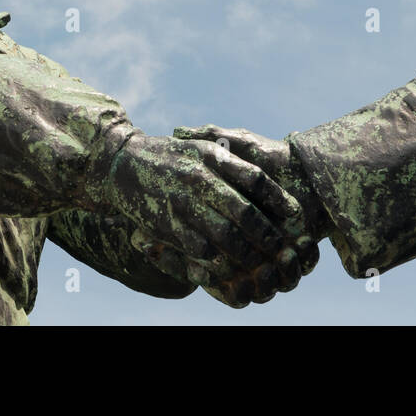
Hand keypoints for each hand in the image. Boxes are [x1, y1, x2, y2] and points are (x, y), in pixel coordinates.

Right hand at [91, 129, 305, 297]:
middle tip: (282, 247)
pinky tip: (228, 267)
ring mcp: (181, 202)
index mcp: (212, 156)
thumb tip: (265, 181)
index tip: (295, 213)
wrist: (121, 163)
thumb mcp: (202, 148)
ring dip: (246, 253)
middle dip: (267, 233)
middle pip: (244, 211)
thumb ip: (230, 160)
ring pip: (224, 235)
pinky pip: (198, 248)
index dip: (278, 198)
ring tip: (260, 263)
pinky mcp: (165, 223)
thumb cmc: (171, 156)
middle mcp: (198, 178)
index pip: (255, 178)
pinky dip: (217, 261)